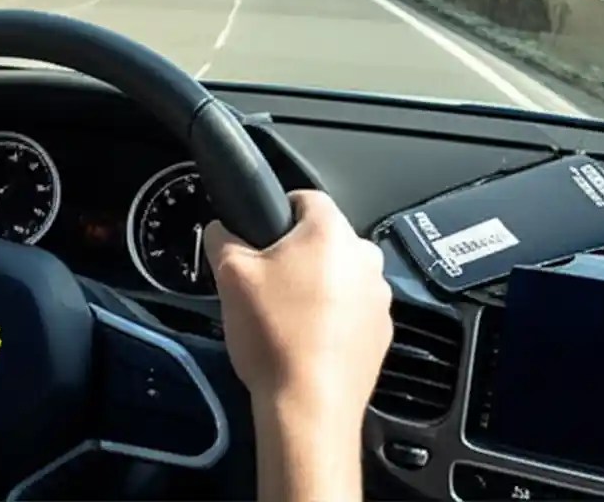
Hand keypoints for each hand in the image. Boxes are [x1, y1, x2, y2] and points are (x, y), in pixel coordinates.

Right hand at [204, 190, 390, 428]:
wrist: (308, 405)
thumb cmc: (274, 336)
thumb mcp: (230, 275)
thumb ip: (222, 237)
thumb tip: (221, 228)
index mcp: (331, 233)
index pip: (305, 196)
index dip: (275, 210)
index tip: (258, 236)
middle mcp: (365, 258)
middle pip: (323, 239)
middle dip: (294, 253)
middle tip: (264, 281)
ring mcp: (379, 297)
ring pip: (339, 275)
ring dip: (316, 285)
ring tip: (284, 315)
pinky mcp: (381, 331)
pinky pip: (352, 309)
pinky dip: (331, 317)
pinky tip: (305, 338)